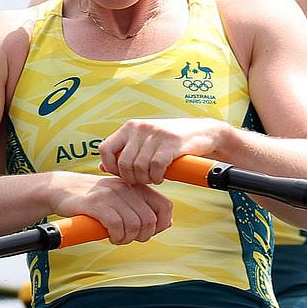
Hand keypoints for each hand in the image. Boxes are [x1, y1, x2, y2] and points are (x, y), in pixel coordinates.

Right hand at [51, 173, 173, 244]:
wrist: (61, 188)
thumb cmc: (94, 197)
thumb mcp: (122, 197)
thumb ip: (142, 207)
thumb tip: (167, 223)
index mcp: (136, 186)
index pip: (165, 206)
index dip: (162, 224)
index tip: (149, 232)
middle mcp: (127, 188)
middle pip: (149, 220)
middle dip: (142, 236)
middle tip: (129, 238)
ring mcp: (111, 194)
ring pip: (134, 224)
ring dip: (127, 238)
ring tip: (118, 238)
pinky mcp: (96, 203)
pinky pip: (116, 225)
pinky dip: (116, 236)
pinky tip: (110, 236)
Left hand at [99, 118, 227, 185]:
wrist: (203, 133)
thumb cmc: (171, 142)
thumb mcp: (145, 143)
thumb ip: (125, 153)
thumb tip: (103, 167)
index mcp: (130, 127)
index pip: (105, 149)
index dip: (111, 167)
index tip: (123, 174)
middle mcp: (140, 128)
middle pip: (124, 163)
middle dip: (132, 178)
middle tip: (143, 180)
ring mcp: (156, 134)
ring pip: (139, 167)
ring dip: (146, 179)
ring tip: (154, 178)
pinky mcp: (171, 142)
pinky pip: (156, 167)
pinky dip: (158, 176)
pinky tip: (162, 176)